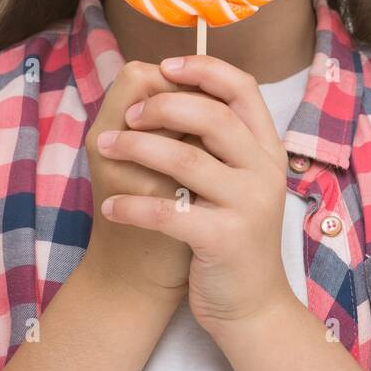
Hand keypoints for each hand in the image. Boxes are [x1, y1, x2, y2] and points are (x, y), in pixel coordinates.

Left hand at [95, 54, 296, 335]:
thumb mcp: (233, 178)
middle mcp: (264, 171)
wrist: (250, 306)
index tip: (166, 65)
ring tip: (105, 148)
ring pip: (187, 159)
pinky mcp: (224, 240)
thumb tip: (164, 84)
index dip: (204, 69)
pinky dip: (132, 206)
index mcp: (265, 148)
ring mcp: (248, 205)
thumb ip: (212, 137)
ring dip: (138, 147)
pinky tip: (111, 206)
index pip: (243, 88)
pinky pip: (169, 212)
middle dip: (161, 106)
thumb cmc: (228, 232)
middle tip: (127, 116)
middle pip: (213, 116)